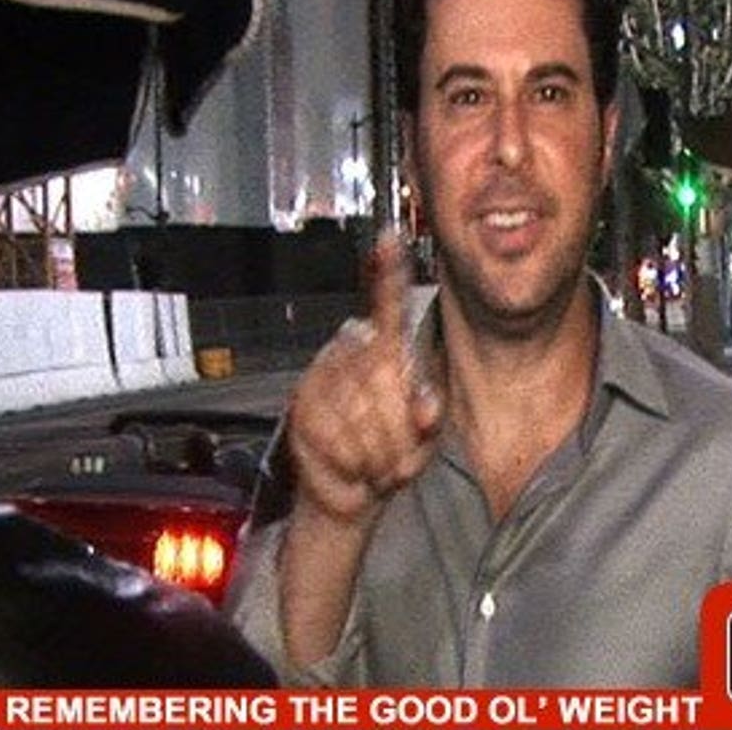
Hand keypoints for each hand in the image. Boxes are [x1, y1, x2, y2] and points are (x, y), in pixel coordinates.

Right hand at [285, 230, 442, 528]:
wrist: (352, 492)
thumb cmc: (391, 456)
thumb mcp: (422, 438)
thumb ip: (427, 418)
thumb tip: (426, 407)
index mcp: (382, 353)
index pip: (387, 308)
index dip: (389, 274)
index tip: (391, 239)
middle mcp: (350, 355)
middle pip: (385, 379)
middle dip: (401, 430)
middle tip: (399, 456)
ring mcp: (323, 378)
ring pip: (364, 413)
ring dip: (380, 453)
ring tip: (378, 464)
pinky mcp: (303, 406)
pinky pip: (340, 437)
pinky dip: (355, 464)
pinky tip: (353, 466)